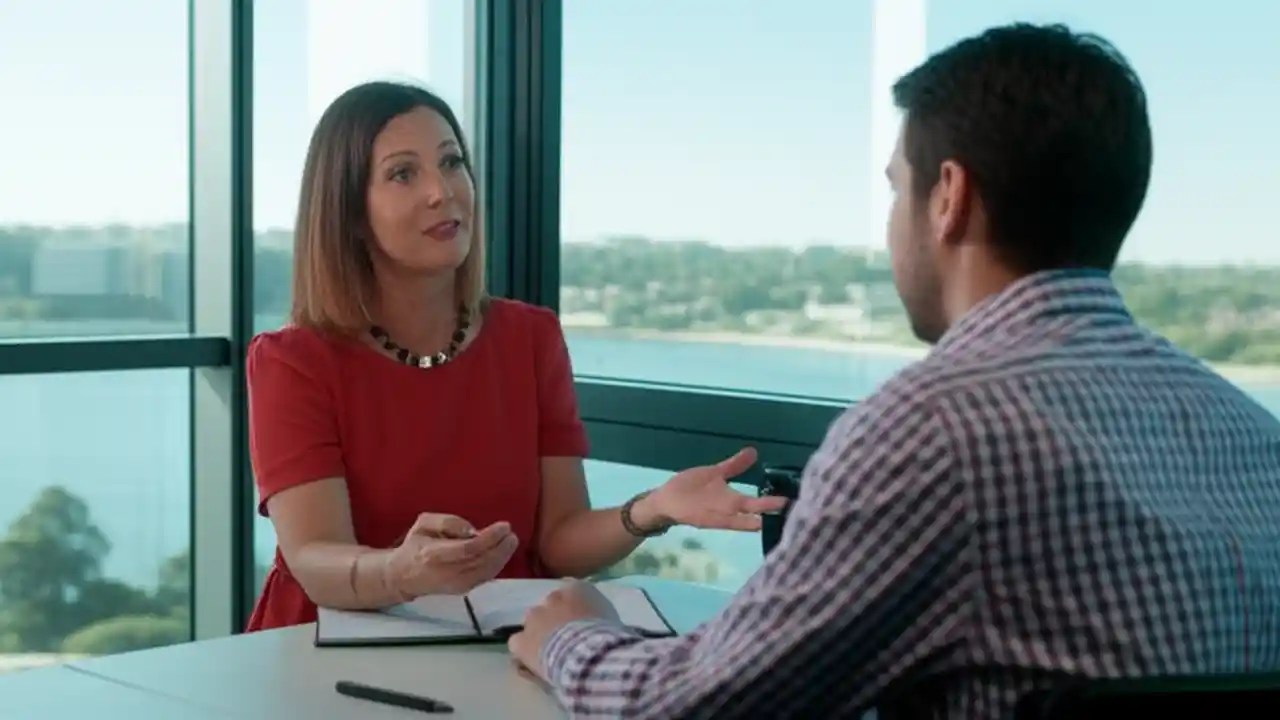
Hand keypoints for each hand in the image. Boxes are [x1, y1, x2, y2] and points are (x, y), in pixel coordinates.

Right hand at [382, 513, 518, 598]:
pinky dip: (497, 565)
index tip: (504, 525)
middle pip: (481, 561)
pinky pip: (485, 578)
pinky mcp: (462, 591)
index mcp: (433, 554)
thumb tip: (471, 530)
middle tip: (511, 533)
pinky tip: (503, 553)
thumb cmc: (415, 545)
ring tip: (510, 541)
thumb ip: (447, 522)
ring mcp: (456, 585)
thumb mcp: (424, 523)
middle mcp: (446, 573)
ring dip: (503, 556)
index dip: (490, 537)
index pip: (469, 548)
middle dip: (501, 547)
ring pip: (486, 572)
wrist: (405, 576)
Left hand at [507, 580, 617, 682]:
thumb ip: (599, 612)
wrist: (587, 651)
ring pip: (533, 621)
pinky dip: (523, 648)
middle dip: (554, 617)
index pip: (571, 589)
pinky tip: (532, 659)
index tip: (579, 618)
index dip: (573, 605)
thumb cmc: (606, 634)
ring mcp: (534, 617)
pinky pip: (517, 642)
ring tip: (549, 649)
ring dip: (539, 631)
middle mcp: (552, 597)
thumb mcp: (611, 616)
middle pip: (550, 605)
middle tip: (566, 636)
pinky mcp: (521, 639)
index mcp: (577, 589)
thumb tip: (598, 619)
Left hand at [642, 447, 788, 531]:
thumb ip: (735, 466)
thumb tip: (754, 451)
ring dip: (760, 517)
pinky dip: (741, 523)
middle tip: (794, 506)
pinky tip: (755, 523)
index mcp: (733, 500)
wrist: (666, 499)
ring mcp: (719, 514)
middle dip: (772, 507)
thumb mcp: (716, 473)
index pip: (759, 502)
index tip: (796, 500)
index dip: (775, 502)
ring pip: (744, 517)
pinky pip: (726, 521)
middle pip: (755, 508)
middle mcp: (729, 508)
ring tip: (780, 514)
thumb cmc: (690, 487)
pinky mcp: (707, 518)